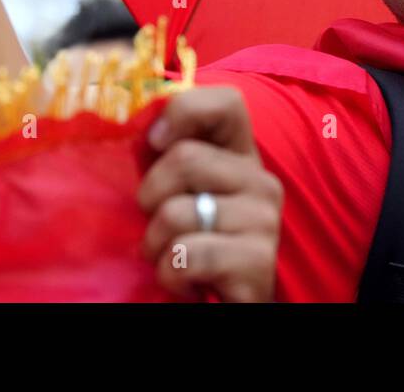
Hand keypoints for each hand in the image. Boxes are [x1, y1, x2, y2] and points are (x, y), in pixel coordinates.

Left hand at [138, 88, 282, 301]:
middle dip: (150, 197)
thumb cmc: (192, 241)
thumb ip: (165, 156)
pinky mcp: (259, 261)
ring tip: (172, 256)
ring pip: (175, 213)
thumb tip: (138, 130)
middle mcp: (261, 180)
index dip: (182, 112)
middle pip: (184, 158)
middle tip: (156, 224)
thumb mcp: (177, 191)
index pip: (226, 103)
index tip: (153, 143)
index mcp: (242, 155)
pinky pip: (187, 256)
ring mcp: (265, 220)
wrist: (223, 300)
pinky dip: (170, 274)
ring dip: (155, 244)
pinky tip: (187, 280)